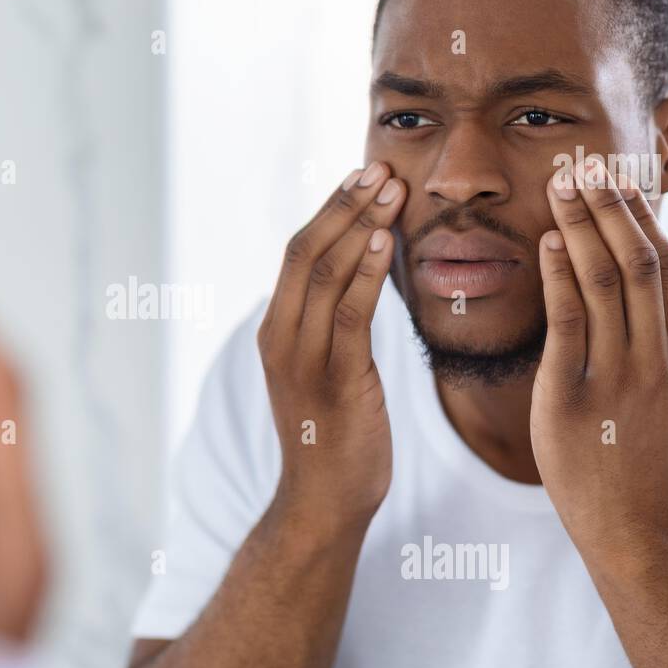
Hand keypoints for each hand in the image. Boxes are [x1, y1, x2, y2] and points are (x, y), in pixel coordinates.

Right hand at [258, 162, 406, 525]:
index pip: (297, 252)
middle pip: (304, 251)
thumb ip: (332, 322)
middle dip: (344, 204)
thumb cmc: (334, 435)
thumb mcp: (325, 369)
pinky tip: (386, 242)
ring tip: (392, 190)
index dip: (330, 208)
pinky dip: (365, 273)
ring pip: (324, 274)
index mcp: (275, 330)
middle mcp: (279, 337)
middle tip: (380, 167)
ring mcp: (301, 359)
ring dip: (360, 225)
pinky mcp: (333, 380)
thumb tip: (360, 272)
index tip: (364, 175)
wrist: (324, 500)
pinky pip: (348, 314)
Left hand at [531, 159, 667, 559]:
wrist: (634, 526)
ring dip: (582, 228)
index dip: (638, 217)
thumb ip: (658, 340)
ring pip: (606, 284)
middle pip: (638, 263)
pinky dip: (561, 278)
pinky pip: (570, 326)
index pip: (663, 268)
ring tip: (560, 186)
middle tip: (583, 162)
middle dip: (609, 207)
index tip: (614, 177)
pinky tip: (550, 243)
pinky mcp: (573, 401)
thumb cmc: (642, 456)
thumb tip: (640, 282)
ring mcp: (620, 381)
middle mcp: (659, 361)